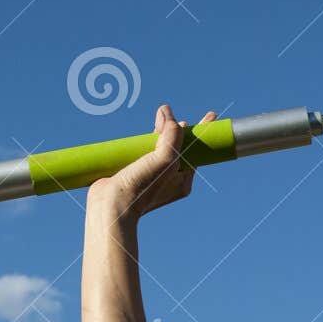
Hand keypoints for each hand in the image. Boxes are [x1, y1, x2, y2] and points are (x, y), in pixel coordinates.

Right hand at [88, 103, 216, 224]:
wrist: (111, 208)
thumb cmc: (142, 188)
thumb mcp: (165, 159)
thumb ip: (172, 136)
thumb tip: (168, 113)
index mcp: (182, 179)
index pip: (196, 150)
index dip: (203, 131)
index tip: (211, 115)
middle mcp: (169, 178)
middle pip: (178, 146)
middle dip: (179, 128)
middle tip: (178, 116)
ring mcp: (151, 175)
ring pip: (159, 147)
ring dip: (160, 131)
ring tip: (161, 115)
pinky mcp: (134, 172)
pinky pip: (143, 151)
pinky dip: (143, 139)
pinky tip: (143, 131)